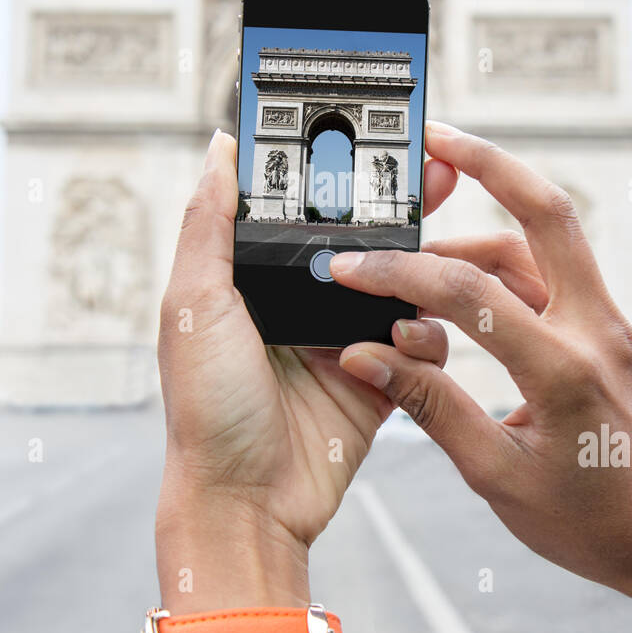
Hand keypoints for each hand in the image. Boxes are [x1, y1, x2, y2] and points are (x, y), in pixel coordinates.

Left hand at [154, 126, 457, 632]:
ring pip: (404, 287)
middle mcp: (303, 302)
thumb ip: (209, 224)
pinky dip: (423, 340)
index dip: (336, 169)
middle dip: (400, 204)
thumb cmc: (207, 408)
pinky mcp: (381, 382)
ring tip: (437, 258)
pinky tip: (403, 345)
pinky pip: (422, 346)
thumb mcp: (194, 305)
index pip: (304, 206)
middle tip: (436, 171)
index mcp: (256, 277)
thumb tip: (222, 146)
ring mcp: (346, 341)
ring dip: (423, 272)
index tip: (372, 130)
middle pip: (364, 238)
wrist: (246, 503)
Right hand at [331, 122, 631, 632]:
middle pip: (546, 212)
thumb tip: (365, 357)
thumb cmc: (586, 520)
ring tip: (415, 252)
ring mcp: (603, 323)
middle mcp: (594, 330)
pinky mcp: (600, 327)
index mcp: (564, 371)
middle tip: (434, 138)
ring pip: (542, 239)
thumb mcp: (496, 475)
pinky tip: (453, 288)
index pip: (469, 292)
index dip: (399, 273)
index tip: (348, 268)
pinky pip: (547, 272)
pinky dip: (500, 264)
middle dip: (489, 164)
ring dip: (481, 226)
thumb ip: (429, 407)